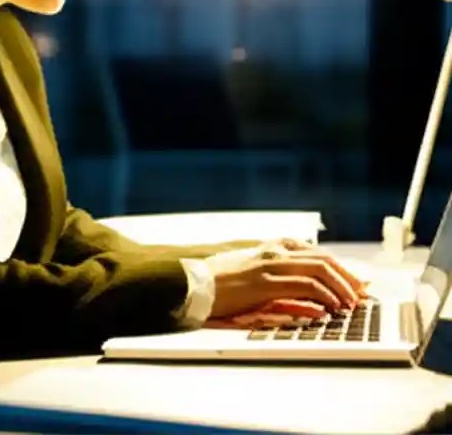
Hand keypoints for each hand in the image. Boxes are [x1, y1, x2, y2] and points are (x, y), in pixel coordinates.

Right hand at [205, 241, 366, 318]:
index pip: (316, 253)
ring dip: (340, 287)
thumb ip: (282, 279)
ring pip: (319, 269)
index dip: (340, 268)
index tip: (354, 283)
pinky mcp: (265, 283)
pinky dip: (324, 296)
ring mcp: (270, 266)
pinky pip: (305, 286)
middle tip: (361, 295)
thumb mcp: (255, 275)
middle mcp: (274, 252)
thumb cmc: (221, 285)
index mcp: (272, 247)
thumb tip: (314, 297)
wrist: (193, 286)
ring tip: (349, 304)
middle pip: (323, 259)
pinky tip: (330, 308)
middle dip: (347, 277)